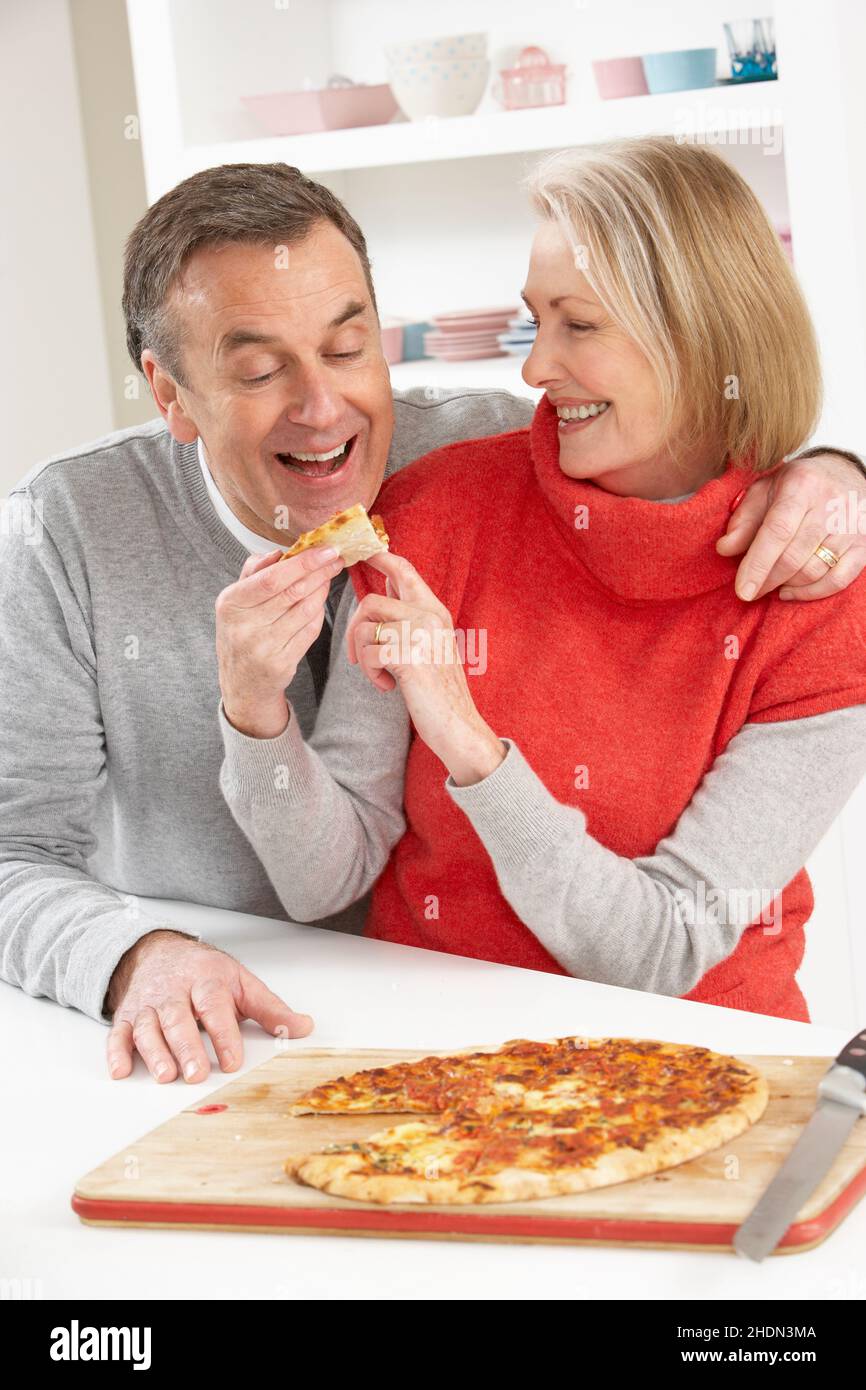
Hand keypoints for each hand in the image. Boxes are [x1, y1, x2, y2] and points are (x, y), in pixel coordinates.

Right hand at [104, 929, 312, 1082]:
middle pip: (178, 1018)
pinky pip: (118, 1033)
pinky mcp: (127, 1016)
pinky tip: (121, 1070)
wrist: (157, 950)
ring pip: (148, 1027)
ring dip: (154, 1052)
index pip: (215, 1007)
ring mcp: (148, 1004)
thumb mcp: (241, 983)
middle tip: (196, 1073)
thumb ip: (270, 1009)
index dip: (224, 1034)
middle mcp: (175, 992)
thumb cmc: (204, 972)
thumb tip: (304, 1027)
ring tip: (165, 1075)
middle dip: (186, 1046)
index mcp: (207, 981)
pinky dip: (117, 1052)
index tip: (232, 1060)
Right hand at [216, 545, 343, 737]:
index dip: (303, 562)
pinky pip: (310, 631)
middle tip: (336, 558)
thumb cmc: (241, 633)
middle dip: (320, 572)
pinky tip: (321, 601)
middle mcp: (244, 626)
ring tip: (329, 576)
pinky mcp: (282, 663)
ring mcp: (264, 647)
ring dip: (322, 590)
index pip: (271, 578)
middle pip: (292, 592)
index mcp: (230, 604)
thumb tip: (278, 552)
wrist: (242, 683)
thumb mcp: (236, 602)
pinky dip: (319, 613)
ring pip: (305, 610)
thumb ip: (254, 574)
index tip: (325, 550)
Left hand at [345, 551, 504, 785]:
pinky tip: (389, 687)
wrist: (458, 725)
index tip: (361, 549)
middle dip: (356, 628)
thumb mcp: (429, 646)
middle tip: (359, 655)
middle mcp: (429, 616)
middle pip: (372, 601)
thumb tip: (383, 592)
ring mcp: (419, 634)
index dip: (379, 556)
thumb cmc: (440, 690)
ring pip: (365, 627)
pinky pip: (368, 653)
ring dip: (364, 657)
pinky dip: (371, 674)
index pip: (404, 570)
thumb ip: (410, 619)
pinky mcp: (407, 655)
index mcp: (434, 611)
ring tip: (382, 676)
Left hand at [717, 453, 865, 600]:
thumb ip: (743, 519)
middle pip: (795, 556)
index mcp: (801, 486)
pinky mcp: (863, 545)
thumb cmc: (796, 486)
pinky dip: (812, 593)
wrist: (844, 473)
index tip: (743, 590)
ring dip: (787, 584)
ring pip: (815, 570)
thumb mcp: (765, 491)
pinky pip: (838, 580)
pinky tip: (791, 591)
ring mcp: (851, 526)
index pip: (777, 531)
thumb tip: (724, 549)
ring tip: (770, 583)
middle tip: (750, 590)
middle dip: (768, 579)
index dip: (758, 564)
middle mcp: (830, 504)